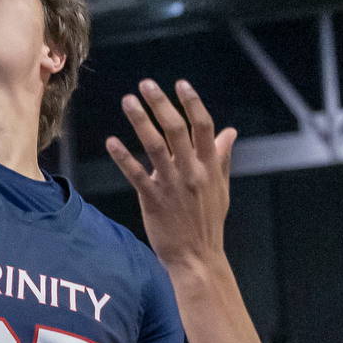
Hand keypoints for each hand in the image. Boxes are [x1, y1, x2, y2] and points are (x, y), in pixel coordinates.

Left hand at [106, 79, 235, 276]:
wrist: (197, 258)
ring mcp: (173, 185)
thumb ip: (222, 157)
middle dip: (162, 104)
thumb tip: (230, 132)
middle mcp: (193, 172)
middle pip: (178, 130)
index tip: (180, 84)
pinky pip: (137, 173)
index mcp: (210, 167)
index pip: (203, 128)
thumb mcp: (220, 188)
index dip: (192, 104)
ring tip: (128, 101)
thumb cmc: (207, 221)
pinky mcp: (154, 199)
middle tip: (146, 84)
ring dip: (140, 122)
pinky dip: (124, 156)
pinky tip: (111, 141)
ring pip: (156, 147)